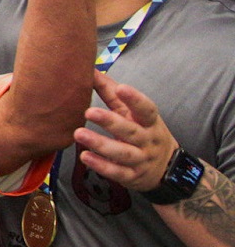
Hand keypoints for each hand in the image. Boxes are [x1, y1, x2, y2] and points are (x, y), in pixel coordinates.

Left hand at [73, 72, 180, 190]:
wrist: (168, 170)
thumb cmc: (143, 133)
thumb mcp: (133, 114)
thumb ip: (111, 93)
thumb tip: (91, 70)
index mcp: (149, 122)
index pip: (147, 109)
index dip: (135, 99)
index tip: (122, 88)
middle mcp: (147, 140)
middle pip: (131, 131)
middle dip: (110, 122)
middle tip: (89, 112)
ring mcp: (141, 160)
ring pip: (123, 153)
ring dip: (101, 144)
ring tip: (79, 134)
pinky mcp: (132, 176)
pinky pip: (117, 172)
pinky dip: (102, 165)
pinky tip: (85, 156)